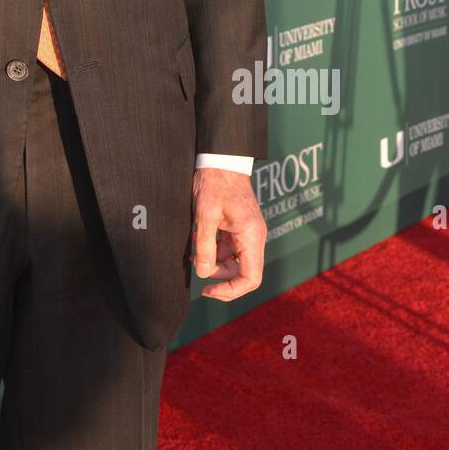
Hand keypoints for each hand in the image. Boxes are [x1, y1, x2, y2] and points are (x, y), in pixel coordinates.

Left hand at [190, 168, 266, 300]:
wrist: (220, 158)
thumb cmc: (215, 182)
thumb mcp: (205, 215)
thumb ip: (205, 246)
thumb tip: (203, 274)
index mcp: (251, 236)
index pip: (250, 278)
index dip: (230, 291)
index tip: (208, 290)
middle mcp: (254, 237)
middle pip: (241, 272)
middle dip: (218, 275)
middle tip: (196, 267)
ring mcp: (247, 232)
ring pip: (234, 262)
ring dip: (214, 262)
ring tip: (194, 252)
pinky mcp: (239, 228)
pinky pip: (229, 248)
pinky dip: (214, 250)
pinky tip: (199, 241)